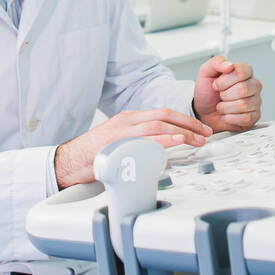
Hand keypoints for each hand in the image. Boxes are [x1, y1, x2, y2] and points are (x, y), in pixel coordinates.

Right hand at [54, 108, 211, 188]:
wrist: (69, 161)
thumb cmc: (95, 154)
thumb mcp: (122, 142)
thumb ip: (142, 142)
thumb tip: (165, 150)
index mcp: (130, 119)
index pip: (163, 113)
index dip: (185, 119)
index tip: (200, 128)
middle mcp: (127, 120)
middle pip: (164, 115)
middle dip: (189, 123)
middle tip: (205, 133)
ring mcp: (122, 131)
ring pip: (157, 125)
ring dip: (181, 132)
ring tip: (197, 140)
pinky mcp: (117, 144)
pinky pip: (143, 139)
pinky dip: (162, 140)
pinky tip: (175, 143)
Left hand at [192, 55, 261, 132]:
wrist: (203, 111)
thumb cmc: (207, 92)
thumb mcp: (206, 72)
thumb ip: (217, 62)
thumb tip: (229, 65)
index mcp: (245, 72)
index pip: (241, 72)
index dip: (225, 81)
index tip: (216, 84)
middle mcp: (253, 85)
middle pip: (243, 89)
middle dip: (224, 94)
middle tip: (220, 95)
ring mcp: (255, 101)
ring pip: (243, 104)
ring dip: (226, 107)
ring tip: (223, 105)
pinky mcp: (254, 116)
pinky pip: (245, 118)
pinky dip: (230, 117)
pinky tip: (227, 114)